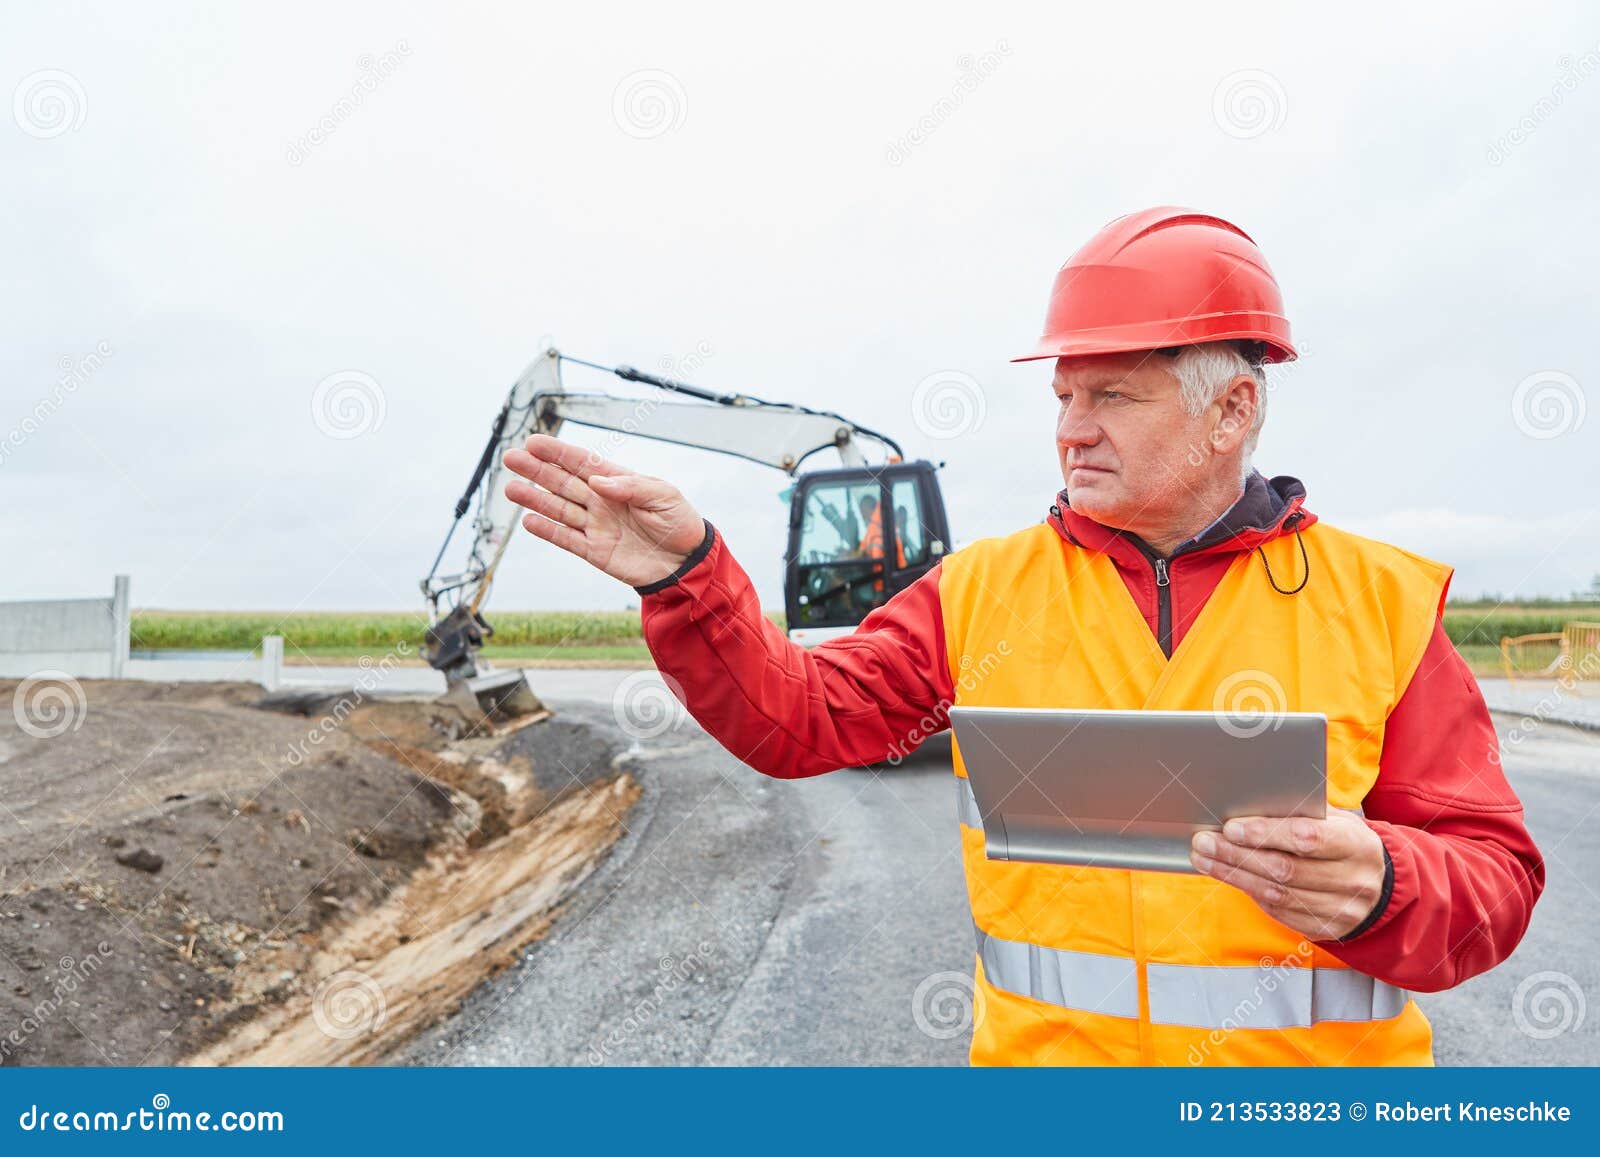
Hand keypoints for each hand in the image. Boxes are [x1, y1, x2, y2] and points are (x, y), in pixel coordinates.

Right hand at [502, 434, 706, 587]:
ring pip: (559, 509)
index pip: (582, 463)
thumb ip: (631, 487)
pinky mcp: (594, 551)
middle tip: (511, 458)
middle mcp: (601, 501)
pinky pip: (566, 539)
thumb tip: (597, 480)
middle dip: (537, 470)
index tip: (534, 443)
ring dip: (534, 499)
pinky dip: (547, 531)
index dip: (558, 453)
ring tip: (510, 488)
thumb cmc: (679, 522)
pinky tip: (528, 520)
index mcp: (618, 482)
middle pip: (563, 483)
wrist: (687, 562)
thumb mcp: (664, 496)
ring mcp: (596, 525)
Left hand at [1189, 809, 1386, 940]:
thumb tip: (1246, 805)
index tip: (1231, 827)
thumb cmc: (1344, 843)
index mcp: (1357, 845)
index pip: (1307, 839)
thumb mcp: (1335, 821)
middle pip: (1285, 870)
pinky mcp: (1327, 930)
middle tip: (1204, 841)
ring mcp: (1341, 910)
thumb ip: (1300, 814)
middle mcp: (1353, 881)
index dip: (1266, 833)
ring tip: (1205, 857)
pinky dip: (1249, 893)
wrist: (1380, 886)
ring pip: (1277, 895)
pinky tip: (1228, 876)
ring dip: (1233, 875)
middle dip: (1237, 855)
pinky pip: (1279, 912)